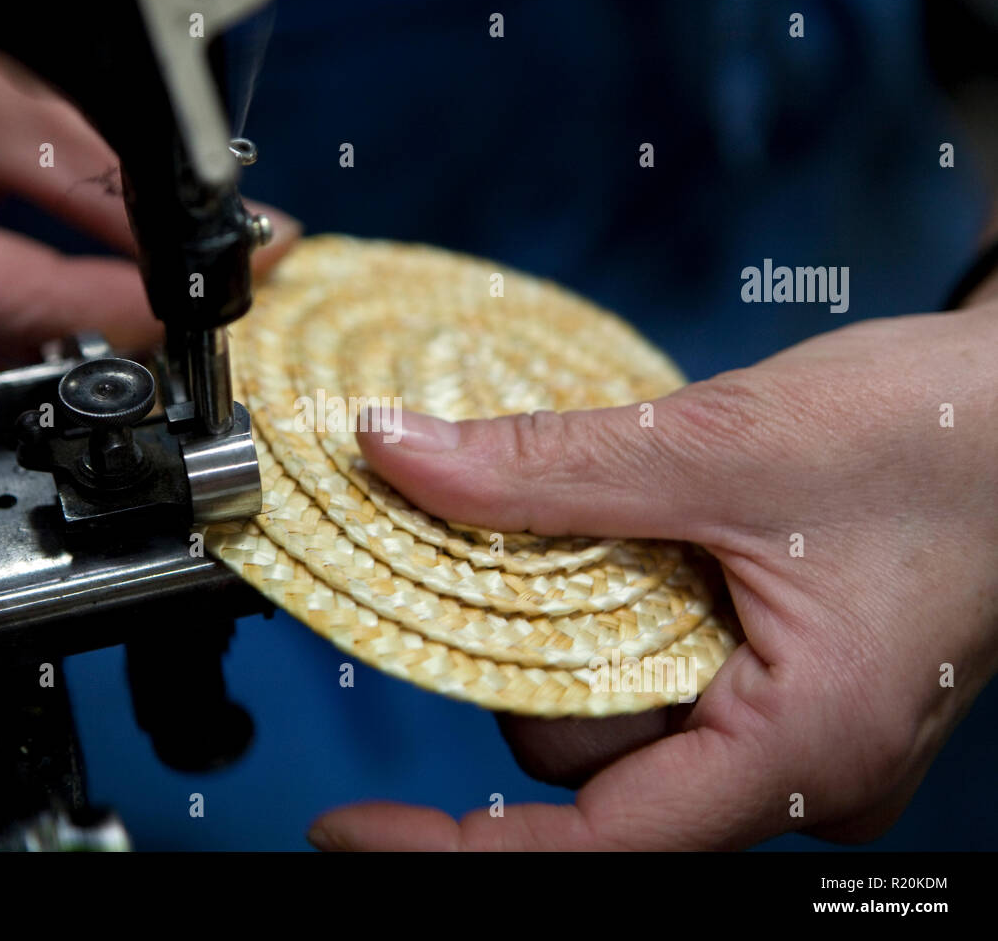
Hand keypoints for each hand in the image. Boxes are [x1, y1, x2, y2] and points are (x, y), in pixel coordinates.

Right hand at [0, 0, 297, 398]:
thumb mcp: (6, 108)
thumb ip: (112, 191)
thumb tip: (219, 251)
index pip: (37, 313)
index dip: (140, 306)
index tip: (209, 293)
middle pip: (14, 380)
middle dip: (103, 347)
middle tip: (167, 305)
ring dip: (63, 357)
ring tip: (105, 298)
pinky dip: (20, 354)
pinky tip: (46, 313)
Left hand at [311, 302, 997, 849]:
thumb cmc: (947, 439)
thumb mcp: (725, 448)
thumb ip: (548, 468)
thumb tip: (397, 454)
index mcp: (798, 751)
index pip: (591, 846)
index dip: (453, 845)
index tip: (348, 828)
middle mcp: (794, 770)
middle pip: (589, 758)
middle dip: (529, 652)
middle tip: (538, 534)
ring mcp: (792, 732)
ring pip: (617, 714)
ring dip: (576, 618)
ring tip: (637, 519)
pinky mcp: (784, 685)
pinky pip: (662, 677)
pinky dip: (617, 612)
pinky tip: (643, 541)